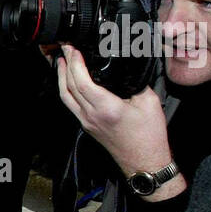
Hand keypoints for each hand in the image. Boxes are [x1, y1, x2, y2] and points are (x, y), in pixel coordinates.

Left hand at [57, 45, 185, 199]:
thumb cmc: (149, 137)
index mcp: (106, 108)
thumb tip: (126, 68)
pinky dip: (67, 89)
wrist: (144, 163)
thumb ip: (136, 82)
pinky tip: (70, 81)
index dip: (75, 62)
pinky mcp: (88, 126)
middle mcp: (91, 115)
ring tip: (61, 61)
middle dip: (65, 64)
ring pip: (65, 97)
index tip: (73, 47)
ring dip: (61, 77)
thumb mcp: (149, 102)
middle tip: (64, 48)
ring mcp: (87, 122)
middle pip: (69, 87)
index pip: (82, 81)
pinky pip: (71, 105)